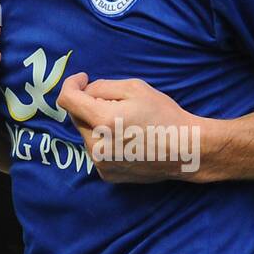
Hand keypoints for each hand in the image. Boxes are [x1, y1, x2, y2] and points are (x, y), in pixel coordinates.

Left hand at [57, 74, 208, 182]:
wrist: (186, 150)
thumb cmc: (164, 115)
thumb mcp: (135, 88)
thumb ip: (102, 86)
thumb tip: (83, 91)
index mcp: (103, 120)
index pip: (67, 100)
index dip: (71, 84)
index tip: (83, 79)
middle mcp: (98, 146)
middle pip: (76, 117)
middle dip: (89, 105)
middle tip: (115, 102)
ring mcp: (101, 164)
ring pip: (85, 135)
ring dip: (96, 124)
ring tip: (124, 124)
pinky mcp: (107, 175)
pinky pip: (96, 151)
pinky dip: (104, 142)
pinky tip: (127, 140)